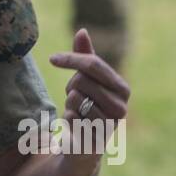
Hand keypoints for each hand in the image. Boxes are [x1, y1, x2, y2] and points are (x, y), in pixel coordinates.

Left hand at [50, 29, 129, 154]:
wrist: (85, 145)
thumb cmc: (86, 107)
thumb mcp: (86, 80)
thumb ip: (85, 57)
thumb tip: (82, 31)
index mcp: (122, 88)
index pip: (94, 64)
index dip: (71, 59)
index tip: (52, 58)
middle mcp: (121, 107)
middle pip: (81, 80)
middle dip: (70, 87)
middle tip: (76, 99)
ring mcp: (110, 124)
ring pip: (73, 98)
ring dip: (69, 104)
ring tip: (78, 113)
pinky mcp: (95, 139)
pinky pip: (69, 116)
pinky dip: (67, 119)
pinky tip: (76, 126)